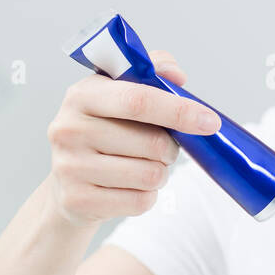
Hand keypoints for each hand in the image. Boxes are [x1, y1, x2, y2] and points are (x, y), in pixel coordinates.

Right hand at [45, 50, 220, 226]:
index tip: (210, 121)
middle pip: (152, 143)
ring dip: (160, 174)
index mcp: (82, 95)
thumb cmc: (102, 133)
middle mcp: (69, 129)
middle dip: (170, 149)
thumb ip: (149, 73)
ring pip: (150, 175)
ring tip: (144, 167)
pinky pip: (140, 201)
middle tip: (162, 148)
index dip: (179, 110)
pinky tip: (130, 187)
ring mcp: (69, 166)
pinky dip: (147, 196)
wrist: (65, 184)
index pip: (138, 101)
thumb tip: (175, 75)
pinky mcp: (78, 200)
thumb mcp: (117, 95)